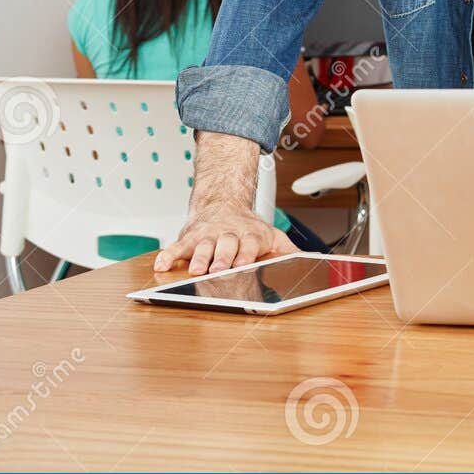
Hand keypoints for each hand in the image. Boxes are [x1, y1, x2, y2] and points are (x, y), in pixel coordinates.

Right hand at [154, 202, 294, 274]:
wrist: (223, 202)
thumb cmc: (247, 227)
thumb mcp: (272, 235)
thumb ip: (288, 249)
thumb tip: (312, 260)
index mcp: (249, 235)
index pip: (249, 244)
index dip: (246, 253)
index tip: (245, 262)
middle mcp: (228, 234)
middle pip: (225, 245)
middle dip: (222, 257)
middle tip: (219, 270)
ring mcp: (208, 235)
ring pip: (202, 246)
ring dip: (199, 258)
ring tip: (197, 270)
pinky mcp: (189, 237)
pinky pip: (176, 246)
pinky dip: (168, 255)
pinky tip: (162, 265)